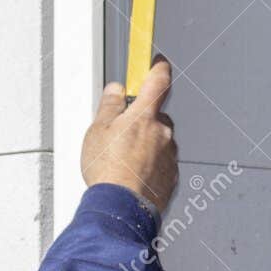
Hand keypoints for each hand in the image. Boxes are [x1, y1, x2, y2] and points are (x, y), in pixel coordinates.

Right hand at [81, 58, 179, 215]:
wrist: (122, 208)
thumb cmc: (108, 170)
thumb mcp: (98, 131)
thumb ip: (110, 106)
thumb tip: (116, 89)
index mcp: (145, 117)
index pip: (158, 82)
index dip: (159, 68)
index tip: (158, 62)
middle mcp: (164, 133)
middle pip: (157, 115)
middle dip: (142, 119)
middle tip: (120, 132)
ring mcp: (170, 155)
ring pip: (160, 140)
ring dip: (146, 144)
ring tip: (122, 160)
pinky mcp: (172, 175)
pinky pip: (162, 161)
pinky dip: (150, 163)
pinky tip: (132, 173)